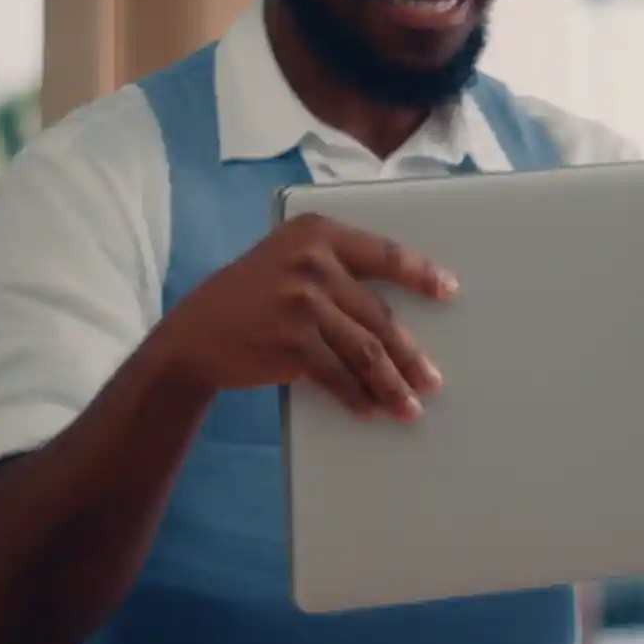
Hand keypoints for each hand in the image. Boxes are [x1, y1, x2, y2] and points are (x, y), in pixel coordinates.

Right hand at [158, 213, 457, 420]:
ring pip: (364, 349)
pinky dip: (357, 395)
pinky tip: (371, 409)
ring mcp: (300, 301)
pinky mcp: (291, 340)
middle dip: (410, 354)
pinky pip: (337, 373)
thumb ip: (335, 269)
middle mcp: (311, 261)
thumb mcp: (288, 261)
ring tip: (411, 405)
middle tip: (432, 380)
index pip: (383, 253)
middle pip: (378, 314)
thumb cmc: (252, 298)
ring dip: (392, 383)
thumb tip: (396, 312)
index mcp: (317, 233)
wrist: (194, 334)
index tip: (449, 290)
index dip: (420, 274)